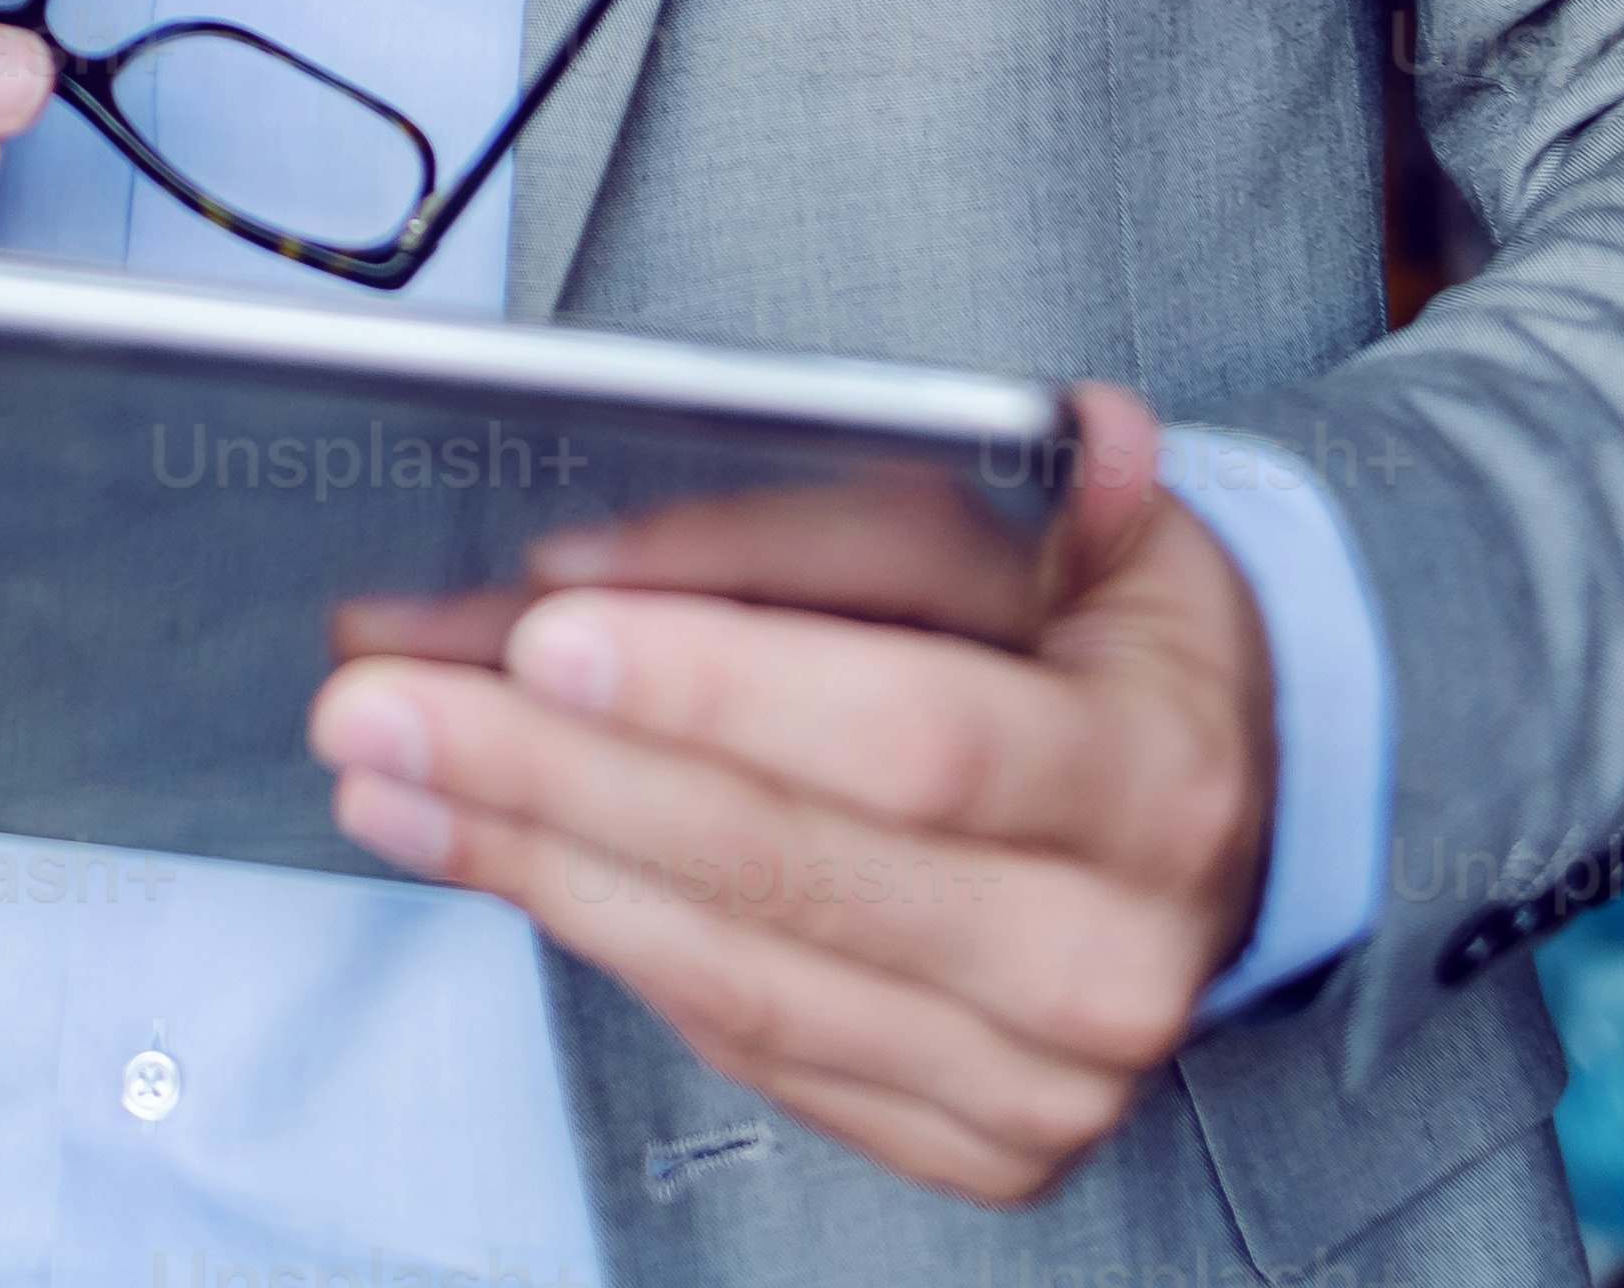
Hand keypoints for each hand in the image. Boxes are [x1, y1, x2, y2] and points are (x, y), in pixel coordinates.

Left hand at [303, 381, 1273, 1204]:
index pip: (913, 736)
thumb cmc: (1121, 644)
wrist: (1242, 811)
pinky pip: (754, 1045)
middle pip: (789, 866)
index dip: (719, 687)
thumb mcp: (1068, 527)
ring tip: (389, 771)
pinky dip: (610, 942)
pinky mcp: (978, 1143)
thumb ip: (903, 504)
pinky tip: (502, 857)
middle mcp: (1110, 954)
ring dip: (539, 863)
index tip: (542, 626)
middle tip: (380, 697)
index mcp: (1155, 774)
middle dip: (557, 774)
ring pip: (744, 974)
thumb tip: (709, 480)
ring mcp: (1043, 1078)